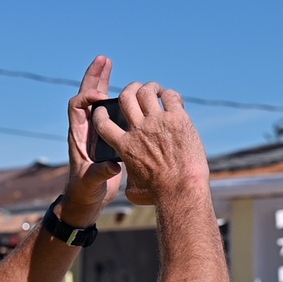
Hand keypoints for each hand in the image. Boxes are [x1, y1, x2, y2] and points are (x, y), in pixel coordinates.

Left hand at [62, 55, 123, 222]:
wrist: (85, 199)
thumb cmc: (85, 191)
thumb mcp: (92, 183)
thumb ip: (100, 173)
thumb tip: (112, 165)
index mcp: (78, 135)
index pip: (76, 106)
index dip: (86, 98)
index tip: (100, 98)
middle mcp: (85, 128)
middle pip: (85, 96)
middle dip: (93, 77)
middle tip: (103, 59)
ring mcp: (94, 130)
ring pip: (96, 100)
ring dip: (102, 81)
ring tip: (108, 62)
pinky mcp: (104, 135)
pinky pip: (107, 111)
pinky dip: (113, 97)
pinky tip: (124, 89)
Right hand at [93, 82, 209, 205]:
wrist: (181, 190)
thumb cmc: (158, 195)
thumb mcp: (134, 191)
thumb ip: (129, 182)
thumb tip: (130, 185)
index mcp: (124, 145)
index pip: (102, 122)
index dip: (101, 112)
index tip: (105, 109)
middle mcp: (138, 130)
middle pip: (126, 98)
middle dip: (129, 90)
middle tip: (136, 90)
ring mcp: (157, 122)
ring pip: (146, 92)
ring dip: (150, 87)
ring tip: (156, 89)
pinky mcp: (177, 119)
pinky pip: (171, 97)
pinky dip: (170, 94)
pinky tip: (173, 99)